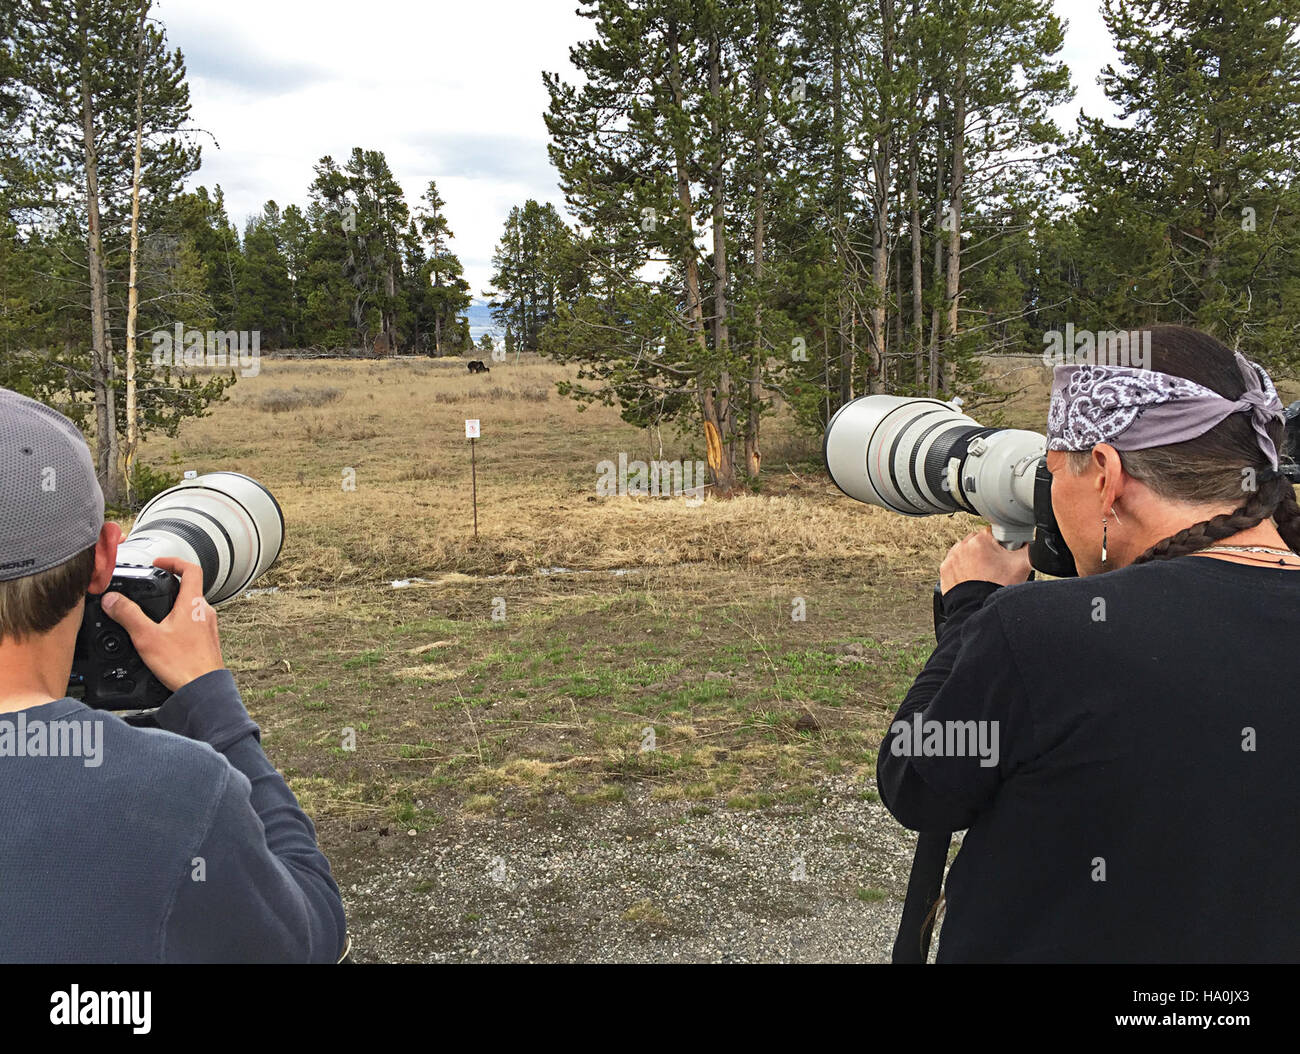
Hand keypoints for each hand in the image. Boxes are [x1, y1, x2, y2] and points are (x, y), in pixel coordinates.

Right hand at [100, 557, 224, 692]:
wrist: (203, 690)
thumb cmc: (182, 665)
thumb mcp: (147, 637)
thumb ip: (128, 615)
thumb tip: (112, 599)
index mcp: (193, 604)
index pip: (191, 569)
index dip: (174, 561)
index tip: (159, 562)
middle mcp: (204, 613)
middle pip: (190, 588)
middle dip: (170, 584)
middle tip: (153, 586)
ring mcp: (208, 627)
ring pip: (191, 607)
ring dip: (174, 604)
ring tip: (155, 611)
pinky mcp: (207, 641)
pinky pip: (193, 624)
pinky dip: (179, 622)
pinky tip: (165, 635)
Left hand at [939, 526, 1032, 593]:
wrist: (980, 608)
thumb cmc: (998, 587)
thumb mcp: (1023, 564)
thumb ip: (1028, 547)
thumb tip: (1028, 540)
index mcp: (981, 539)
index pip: (994, 533)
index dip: (1002, 544)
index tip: (1003, 555)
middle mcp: (963, 546)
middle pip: (979, 542)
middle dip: (987, 551)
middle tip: (995, 567)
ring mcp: (952, 558)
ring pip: (966, 552)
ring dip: (973, 559)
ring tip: (983, 574)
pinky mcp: (945, 569)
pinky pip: (956, 564)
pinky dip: (963, 569)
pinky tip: (972, 578)